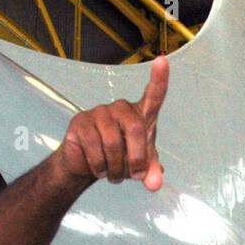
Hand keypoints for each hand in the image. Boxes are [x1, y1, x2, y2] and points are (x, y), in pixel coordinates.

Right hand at [57, 56, 167, 189]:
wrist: (88, 166)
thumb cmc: (119, 159)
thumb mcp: (140, 168)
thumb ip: (152, 173)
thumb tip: (154, 183)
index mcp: (140, 115)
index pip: (154, 94)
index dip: (159, 79)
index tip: (163, 61)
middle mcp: (121, 109)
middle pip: (136, 128)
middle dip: (137, 159)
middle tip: (134, 176)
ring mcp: (99, 112)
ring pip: (113, 143)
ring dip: (116, 167)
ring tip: (112, 174)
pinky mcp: (81, 122)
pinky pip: (94, 148)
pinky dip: (99, 166)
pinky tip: (98, 168)